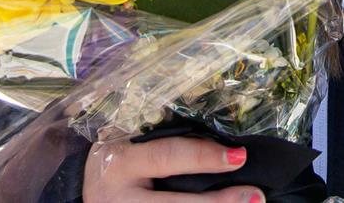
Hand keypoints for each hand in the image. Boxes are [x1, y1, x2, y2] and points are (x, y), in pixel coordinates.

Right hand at [84, 135, 260, 202]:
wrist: (88, 187)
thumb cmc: (119, 160)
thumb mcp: (133, 146)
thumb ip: (167, 146)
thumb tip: (224, 148)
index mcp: (120, 163)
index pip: (167, 157)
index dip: (203, 157)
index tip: (239, 157)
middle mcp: (118, 197)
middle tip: (255, 197)